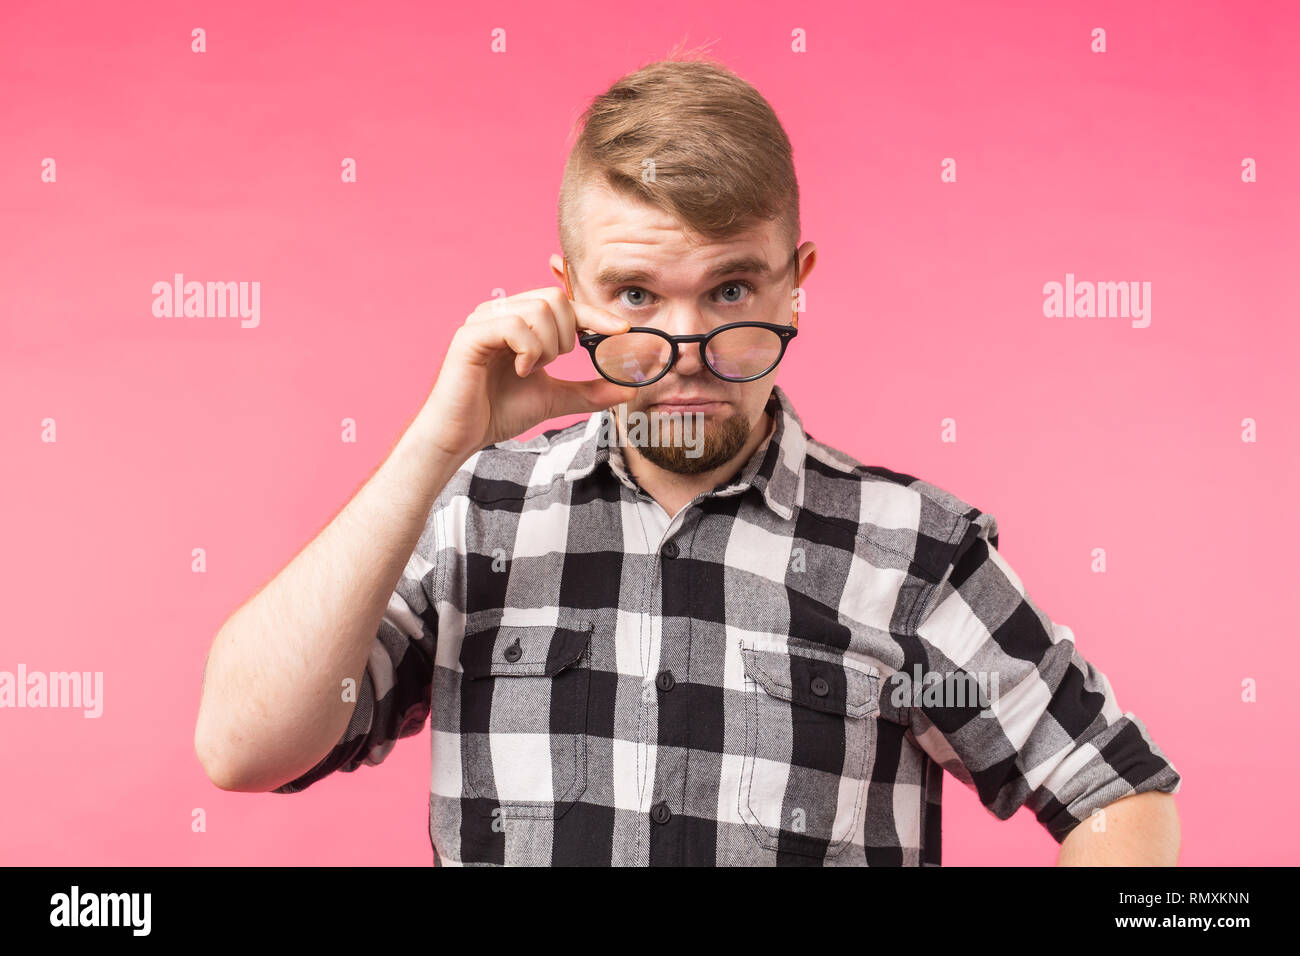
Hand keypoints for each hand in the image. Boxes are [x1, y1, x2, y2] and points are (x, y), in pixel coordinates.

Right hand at [420, 285, 638, 460]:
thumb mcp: (553, 399)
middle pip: (555, 299)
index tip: (622, 329)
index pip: (564, 303)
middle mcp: (500, 312)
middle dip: (566, 336)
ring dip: (547, 346)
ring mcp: (483, 320)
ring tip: (530, 370)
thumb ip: (588, 391)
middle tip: (551, 365)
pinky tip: (518, 371)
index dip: (595, 313)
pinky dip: (527, 350)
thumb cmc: (498, 413)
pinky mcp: (470, 334)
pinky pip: (513, 324)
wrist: (461, 436)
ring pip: (538, 308)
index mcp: (519, 321)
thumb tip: (628, 389)